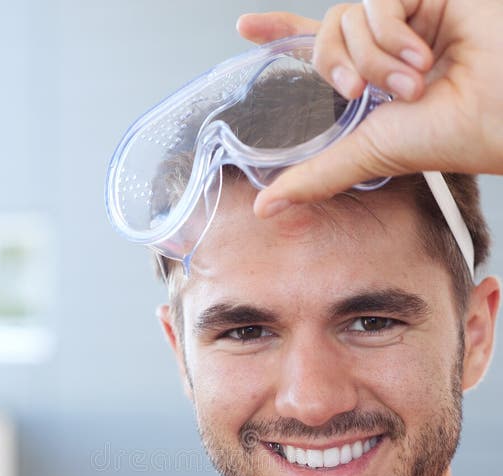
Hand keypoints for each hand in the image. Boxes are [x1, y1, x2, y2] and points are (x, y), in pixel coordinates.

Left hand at [237, 3, 502, 215]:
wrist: (495, 114)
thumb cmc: (445, 137)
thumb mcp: (364, 155)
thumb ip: (314, 176)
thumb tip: (263, 209)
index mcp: (370, 76)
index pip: (316, 45)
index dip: (280, 32)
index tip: (244, 29)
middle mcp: (385, 42)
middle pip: (325, 32)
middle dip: (336, 67)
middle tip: (363, 95)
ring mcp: (407, 14)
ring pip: (347, 16)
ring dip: (373, 59)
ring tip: (412, 84)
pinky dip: (391, 34)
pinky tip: (425, 55)